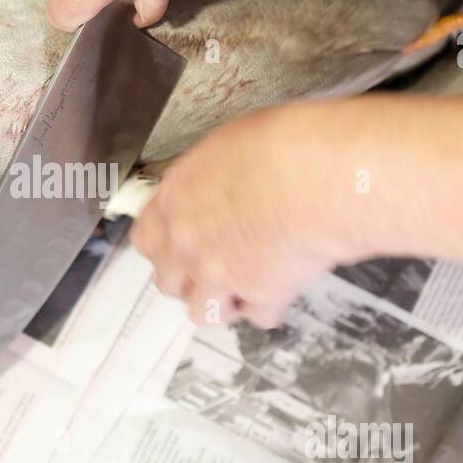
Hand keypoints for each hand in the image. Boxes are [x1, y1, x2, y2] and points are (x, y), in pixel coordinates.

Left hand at [131, 106, 353, 328]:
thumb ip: (208, 180)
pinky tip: (281, 289)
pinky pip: (257, 317)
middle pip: (169, 283)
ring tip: (242, 289)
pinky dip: (269, 307)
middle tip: (212, 269)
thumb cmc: (280, 146)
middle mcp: (188, 244)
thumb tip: (216, 186)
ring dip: (222, 303)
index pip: (145, 240)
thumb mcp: (225, 146)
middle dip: (189, 280)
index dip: (164, 246)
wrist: (317, 176)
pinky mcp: (259, 296)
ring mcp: (220, 275)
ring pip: (204, 312)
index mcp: (174, 201)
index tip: (178, 246)